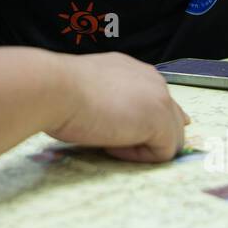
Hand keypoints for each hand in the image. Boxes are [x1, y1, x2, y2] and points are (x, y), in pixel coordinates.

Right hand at [50, 52, 189, 161]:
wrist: (54, 88)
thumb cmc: (59, 90)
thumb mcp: (89, 90)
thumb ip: (110, 99)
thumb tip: (115, 120)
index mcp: (133, 70)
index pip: (156, 99)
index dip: (145, 121)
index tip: (122, 133)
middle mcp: (152, 79)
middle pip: (172, 118)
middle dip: (150, 135)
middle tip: (112, 139)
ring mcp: (160, 99)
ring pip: (172, 137)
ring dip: (142, 146)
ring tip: (108, 140)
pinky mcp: (161, 121)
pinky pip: (164, 152)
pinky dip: (138, 156)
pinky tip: (111, 144)